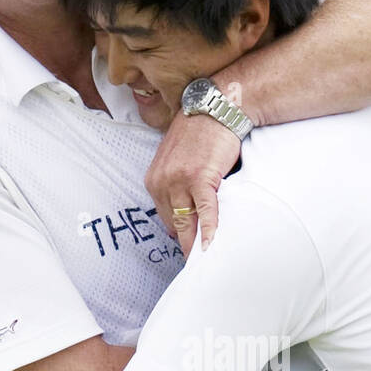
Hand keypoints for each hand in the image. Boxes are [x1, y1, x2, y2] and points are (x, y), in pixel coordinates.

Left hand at [145, 113, 241, 254]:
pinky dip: (209, 229)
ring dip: (196, 243)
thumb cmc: (202, 132)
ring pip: (186, 222)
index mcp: (154, 179)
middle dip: (186, 243)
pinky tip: (211, 244)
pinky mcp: (201, 177)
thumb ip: (176, 184)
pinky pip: (205, 211)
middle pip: (173, 224)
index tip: (188, 250)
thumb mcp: (178, 158)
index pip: (165, 217)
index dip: (178, 235)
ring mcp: (179, 179)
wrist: (217, 107)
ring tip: (205, 260)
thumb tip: (184, 215)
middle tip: (197, 263)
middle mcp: (161, 181)